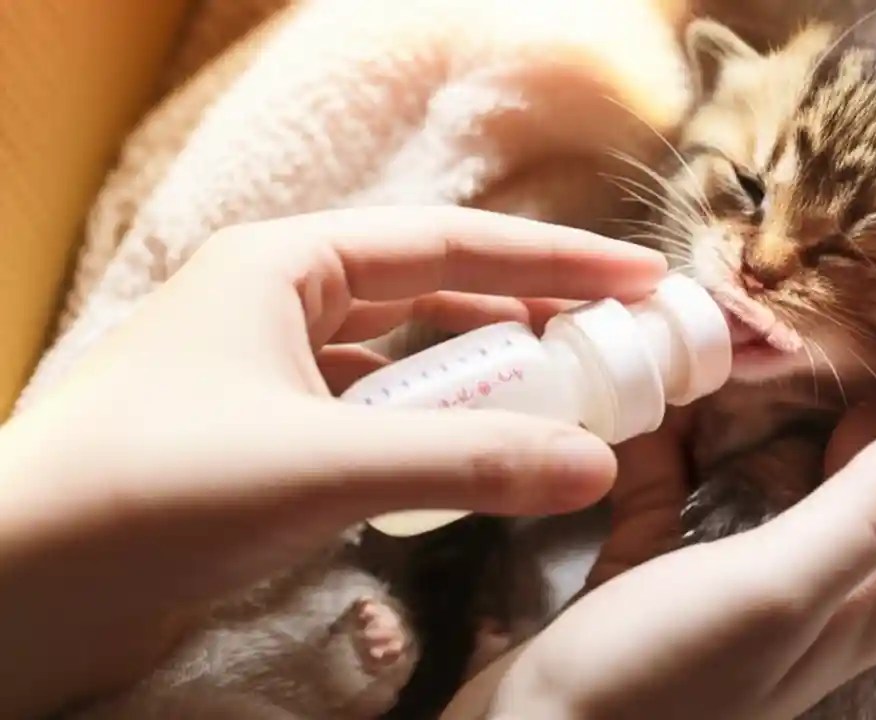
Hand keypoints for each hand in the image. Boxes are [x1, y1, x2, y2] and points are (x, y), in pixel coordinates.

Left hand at [0, 206, 665, 718]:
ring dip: (479, 383)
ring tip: (562, 401)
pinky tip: (472, 460)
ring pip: (403, 363)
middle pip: (431, 296)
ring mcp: (267, 373)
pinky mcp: (262, 440)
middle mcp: (277, 303)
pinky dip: (430, 435)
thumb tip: (594, 466)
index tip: (635, 277)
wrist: (14, 585)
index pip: (448, 245)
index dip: (552, 261)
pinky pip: (373, 419)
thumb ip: (467, 461)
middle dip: (524, 321)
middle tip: (613, 346)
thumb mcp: (324, 465)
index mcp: (284, 263)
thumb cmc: (148, 492)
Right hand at [447, 309, 875, 719]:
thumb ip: (868, 514)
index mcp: (868, 585)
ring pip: (781, 448)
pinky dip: (687, 418)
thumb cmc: (655, 683)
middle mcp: (820, 573)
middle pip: (874, 443)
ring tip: (786, 290)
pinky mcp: (667, 556)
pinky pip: (693, 467)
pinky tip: (670, 367)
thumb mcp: (773, 591)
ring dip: (780, 376)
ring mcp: (741, 564)